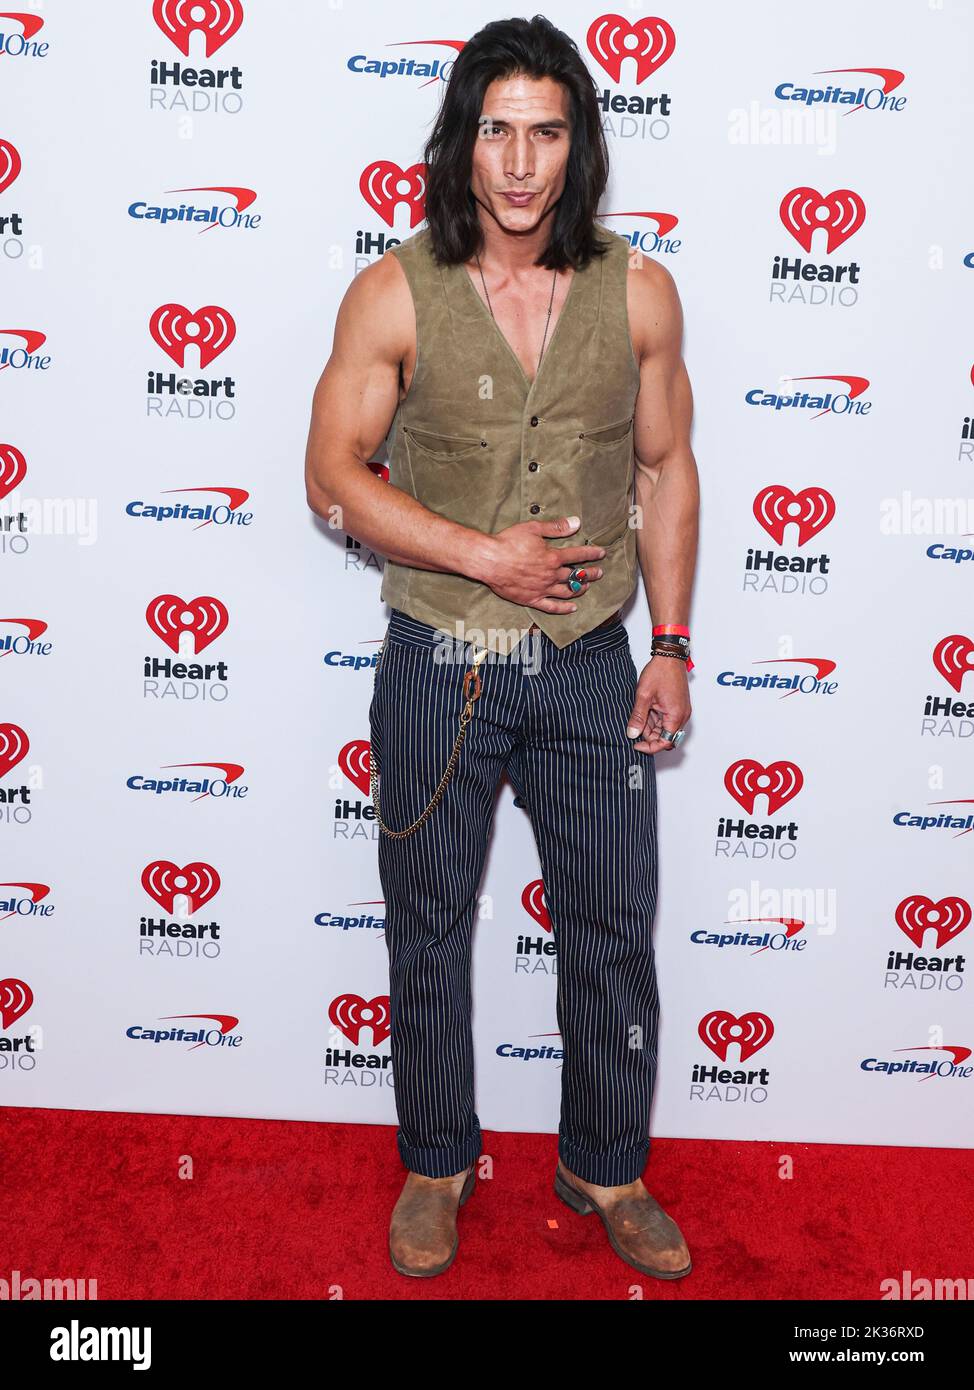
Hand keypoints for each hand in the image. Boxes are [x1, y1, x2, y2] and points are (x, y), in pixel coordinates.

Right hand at [473, 516, 607, 614]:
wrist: (489, 560)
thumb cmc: (508, 542)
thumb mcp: (533, 529)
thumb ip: (556, 527)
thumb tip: (576, 522)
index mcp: (553, 557)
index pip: (578, 555)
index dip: (592, 553)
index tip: (601, 553)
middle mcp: (551, 575)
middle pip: (576, 575)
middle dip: (590, 574)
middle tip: (599, 573)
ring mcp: (542, 589)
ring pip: (567, 592)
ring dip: (580, 589)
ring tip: (587, 588)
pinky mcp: (532, 599)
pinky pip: (551, 607)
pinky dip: (564, 608)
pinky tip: (572, 608)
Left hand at [626, 655, 690, 753]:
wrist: (669, 656)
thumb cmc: (660, 672)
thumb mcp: (643, 696)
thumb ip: (638, 717)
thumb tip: (632, 734)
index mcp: (675, 716)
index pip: (664, 742)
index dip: (649, 747)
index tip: (636, 745)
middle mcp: (681, 715)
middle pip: (664, 736)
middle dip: (648, 733)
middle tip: (635, 723)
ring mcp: (681, 711)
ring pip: (664, 728)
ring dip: (650, 725)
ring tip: (640, 710)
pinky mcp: (678, 706)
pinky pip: (667, 719)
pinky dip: (655, 718)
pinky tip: (646, 708)